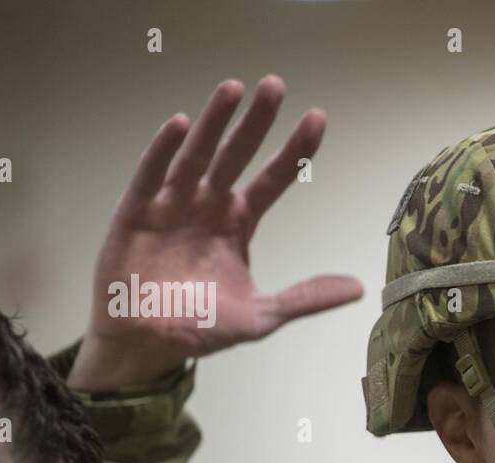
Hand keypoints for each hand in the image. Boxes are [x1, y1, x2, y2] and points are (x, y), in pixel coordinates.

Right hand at [69, 76, 362, 390]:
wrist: (146, 344)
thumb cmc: (200, 326)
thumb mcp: (262, 316)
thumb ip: (306, 297)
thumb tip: (358, 289)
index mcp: (238, 223)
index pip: (274, 179)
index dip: (294, 151)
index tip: (318, 118)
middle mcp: (208, 205)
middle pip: (237, 155)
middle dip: (256, 122)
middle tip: (275, 85)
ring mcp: (172, 204)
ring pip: (197, 155)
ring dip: (215, 123)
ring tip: (233, 88)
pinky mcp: (136, 212)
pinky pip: (152, 174)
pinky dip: (164, 150)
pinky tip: (182, 125)